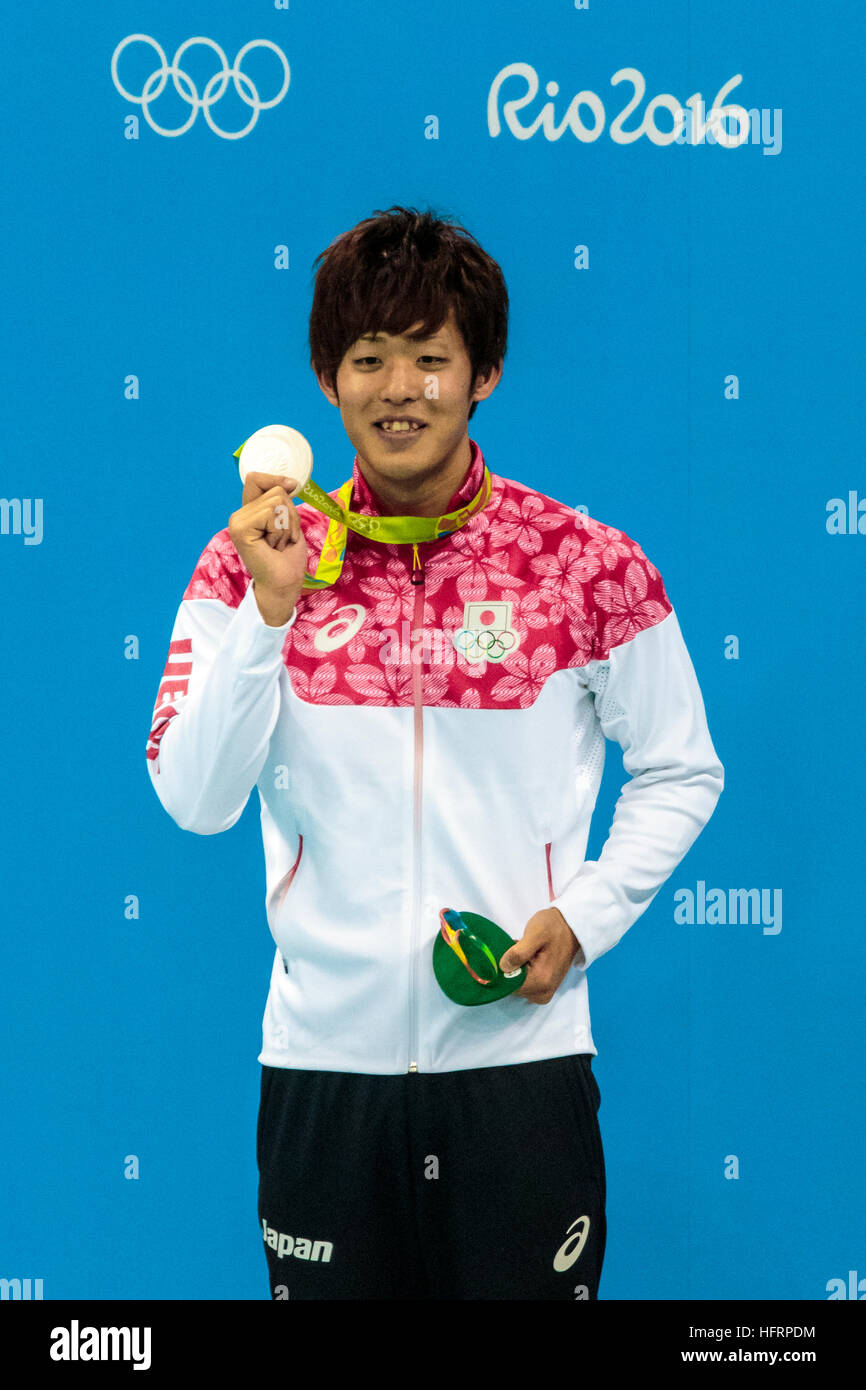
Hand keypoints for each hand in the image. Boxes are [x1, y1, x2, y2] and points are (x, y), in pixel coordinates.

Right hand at [228, 472, 307, 624]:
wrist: (284, 583)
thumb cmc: (287, 557)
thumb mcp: (288, 521)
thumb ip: (283, 501)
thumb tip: (291, 481)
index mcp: (248, 512)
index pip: (256, 478)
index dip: (276, 481)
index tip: (291, 490)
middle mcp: (239, 515)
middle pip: (275, 491)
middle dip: (290, 515)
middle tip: (282, 539)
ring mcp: (237, 521)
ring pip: (277, 501)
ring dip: (287, 525)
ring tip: (278, 544)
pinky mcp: (241, 529)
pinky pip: (272, 513)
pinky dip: (282, 530)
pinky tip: (274, 547)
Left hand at [499, 907, 580, 1004]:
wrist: (571, 927)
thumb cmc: (553, 928)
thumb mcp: (535, 934)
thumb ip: (519, 952)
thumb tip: (503, 968)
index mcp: (542, 981)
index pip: (509, 986)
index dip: (502, 970)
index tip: (506, 953)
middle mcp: (544, 992)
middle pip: (513, 988)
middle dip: (509, 970)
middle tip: (517, 950)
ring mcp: (545, 992)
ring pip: (517, 987)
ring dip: (515, 970)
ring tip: (523, 953)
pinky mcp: (545, 988)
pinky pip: (524, 986)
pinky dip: (521, 973)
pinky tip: (526, 959)